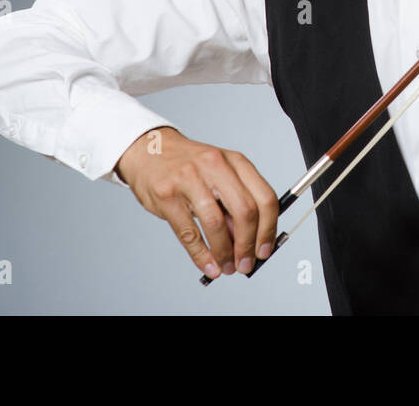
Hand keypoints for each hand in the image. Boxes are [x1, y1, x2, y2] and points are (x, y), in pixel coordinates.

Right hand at [114, 126, 278, 278]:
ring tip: (227, 267)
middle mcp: (215, 166)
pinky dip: (201, 255)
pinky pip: (188, 233)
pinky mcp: (167, 195)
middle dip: (248, 245)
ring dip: (224, 253)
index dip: (269, 229)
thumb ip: (235, 203)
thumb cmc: (188, 165)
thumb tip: (249, 241)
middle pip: (244, 211)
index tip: (265, 250)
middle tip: (246, 264)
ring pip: (215, 224)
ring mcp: (189, 179)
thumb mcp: (219, 174)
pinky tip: (208, 265)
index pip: (264, 197)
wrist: (149, 150)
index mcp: (235, 161)